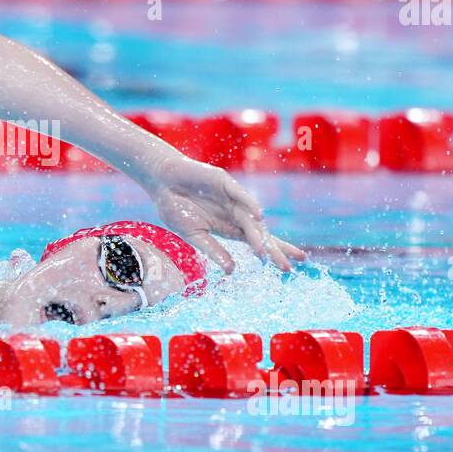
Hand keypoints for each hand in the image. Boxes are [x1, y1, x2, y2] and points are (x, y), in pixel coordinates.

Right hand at [145, 155, 305, 273]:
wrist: (161, 181)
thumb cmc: (174, 207)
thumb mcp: (193, 234)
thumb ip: (212, 249)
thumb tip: (232, 270)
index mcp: (228, 227)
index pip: (256, 241)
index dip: (272, 253)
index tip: (287, 269)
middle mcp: (234, 213)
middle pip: (260, 232)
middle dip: (275, 249)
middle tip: (291, 264)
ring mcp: (230, 197)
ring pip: (250, 218)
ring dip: (259, 235)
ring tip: (265, 251)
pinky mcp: (223, 182)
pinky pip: (239, 194)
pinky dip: (249, 203)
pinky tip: (258, 216)